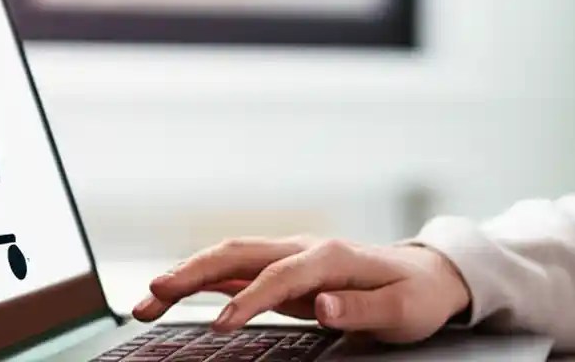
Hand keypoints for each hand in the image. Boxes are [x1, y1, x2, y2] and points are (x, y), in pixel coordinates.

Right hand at [131, 237, 471, 344]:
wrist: (428, 274)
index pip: (281, 276)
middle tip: (151, 295)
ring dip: (186, 275)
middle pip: (239, 253)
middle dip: (192, 273)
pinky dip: (201, 281)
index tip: (222, 326)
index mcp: (332, 257)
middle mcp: (304, 248)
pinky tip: (172, 294)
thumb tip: (321, 304)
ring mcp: (290, 256)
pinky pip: (236, 271)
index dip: (250, 299)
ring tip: (145, 300)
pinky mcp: (284, 270)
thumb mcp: (402, 310)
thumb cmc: (416, 295)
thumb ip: (361, 308)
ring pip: (229, 258)